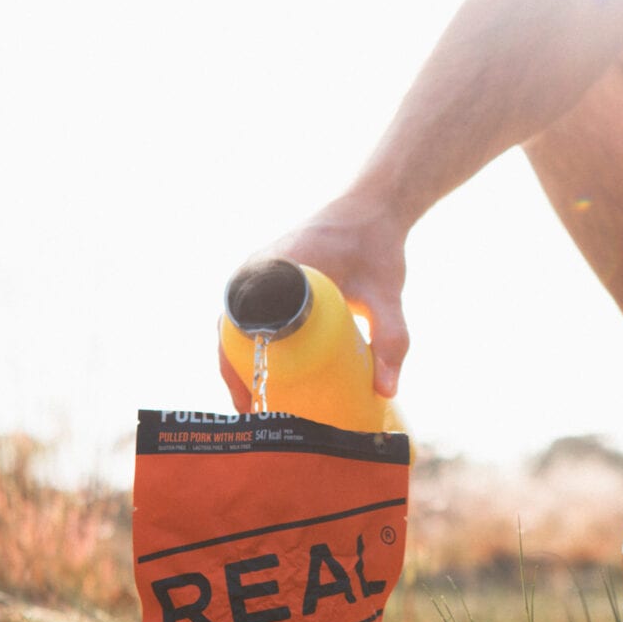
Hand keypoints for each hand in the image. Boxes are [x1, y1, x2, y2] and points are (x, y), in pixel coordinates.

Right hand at [229, 198, 411, 398]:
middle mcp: (257, 268)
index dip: (236, 364)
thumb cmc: (376, 246)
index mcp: (275, 268)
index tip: (251, 398)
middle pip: (230, 329)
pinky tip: (263, 374)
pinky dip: (249, 344)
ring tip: (256, 402)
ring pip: (236, 324)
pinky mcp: (267, 278)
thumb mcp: (386, 294)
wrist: (372, 209)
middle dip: (236, 371)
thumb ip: (392, 339)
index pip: (238, 322)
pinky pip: (248, 315)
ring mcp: (258, 272)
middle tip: (255, 412)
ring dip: (239, 359)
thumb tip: (386, 391)